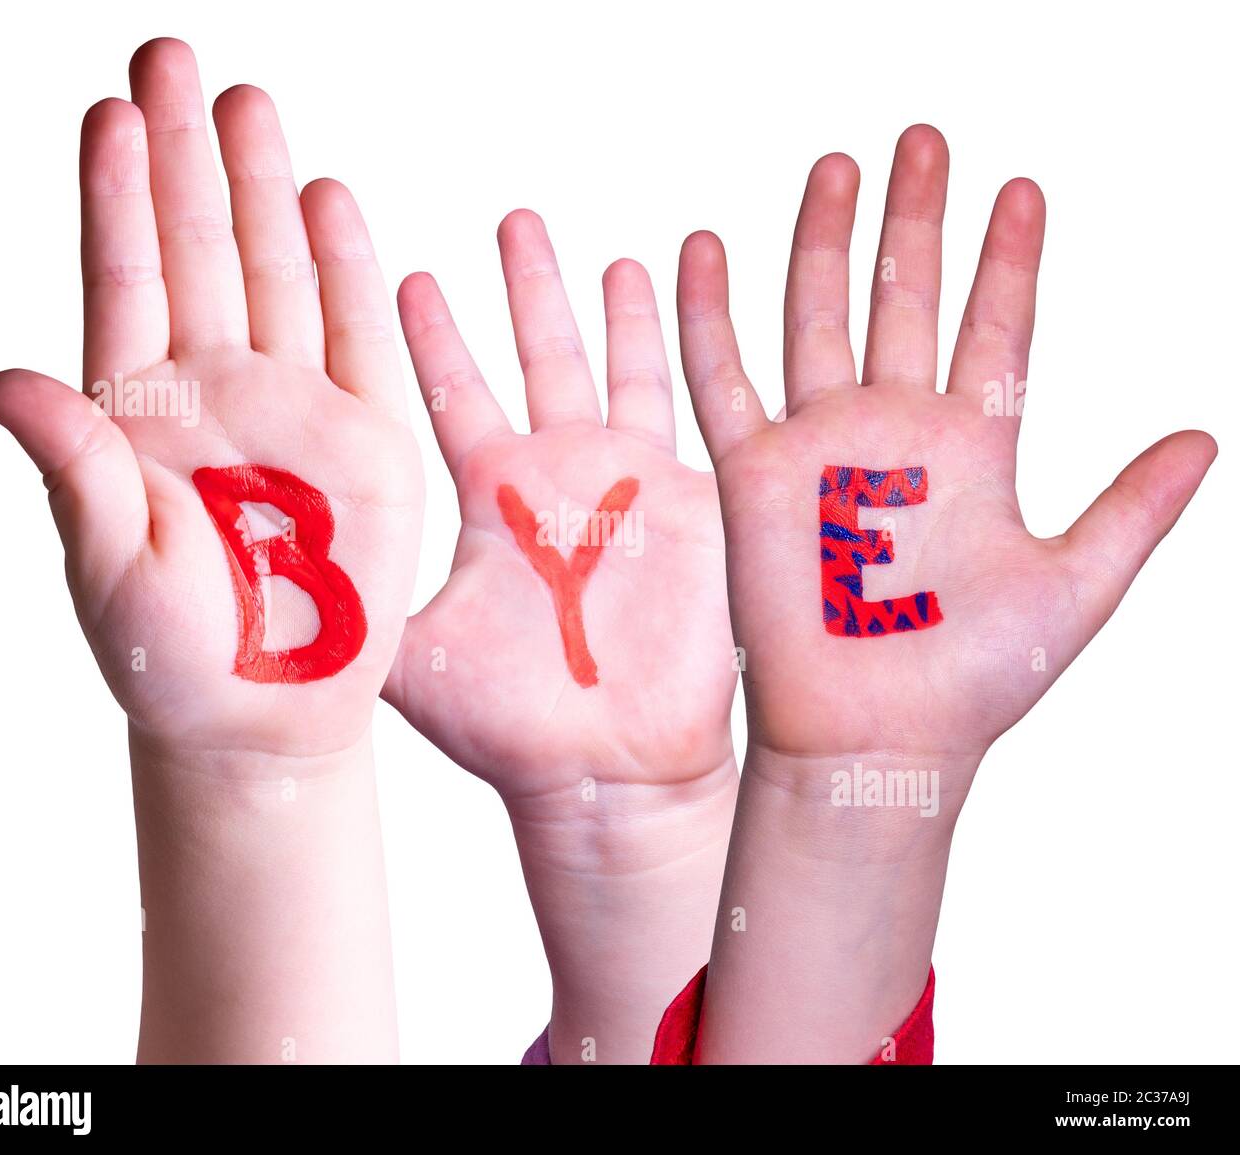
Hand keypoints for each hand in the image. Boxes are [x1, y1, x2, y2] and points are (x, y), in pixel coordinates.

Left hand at [0, 39, 421, 763]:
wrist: (268, 713)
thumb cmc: (172, 655)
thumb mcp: (105, 564)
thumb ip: (75, 466)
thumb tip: (5, 378)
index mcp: (138, 413)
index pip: (122, 279)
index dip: (115, 195)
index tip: (110, 110)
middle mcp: (214, 392)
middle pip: (196, 249)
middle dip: (185, 155)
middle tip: (174, 58)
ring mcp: (294, 408)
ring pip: (277, 273)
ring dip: (261, 188)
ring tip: (249, 103)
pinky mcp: (368, 438)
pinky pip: (358, 336)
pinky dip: (346, 267)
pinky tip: (326, 197)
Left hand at [387, 210, 738, 1061]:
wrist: (607, 768)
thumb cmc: (510, 727)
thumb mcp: (413, 655)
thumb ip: (350, 595)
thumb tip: (253, 564)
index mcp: (488, 496)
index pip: (453, 392)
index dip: (433, 333)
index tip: (404, 268)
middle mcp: (555, 475)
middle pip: (536, 355)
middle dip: (525, 288)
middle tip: (513, 217)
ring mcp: (625, 482)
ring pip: (616, 364)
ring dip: (606, 302)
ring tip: (602, 244)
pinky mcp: (687, 496)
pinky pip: (694, 395)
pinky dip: (695, 329)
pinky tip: (698, 266)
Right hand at [681, 125, 1214, 781]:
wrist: (874, 738)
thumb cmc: (969, 682)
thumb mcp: (1075, 589)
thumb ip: (1134, 509)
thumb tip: (1205, 438)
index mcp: (972, 450)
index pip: (994, 328)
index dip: (1009, 261)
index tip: (1021, 192)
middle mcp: (894, 434)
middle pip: (906, 298)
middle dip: (917, 219)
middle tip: (925, 142)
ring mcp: (821, 447)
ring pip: (817, 316)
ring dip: (825, 240)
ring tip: (838, 166)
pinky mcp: (753, 474)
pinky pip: (723, 379)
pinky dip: (711, 315)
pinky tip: (707, 249)